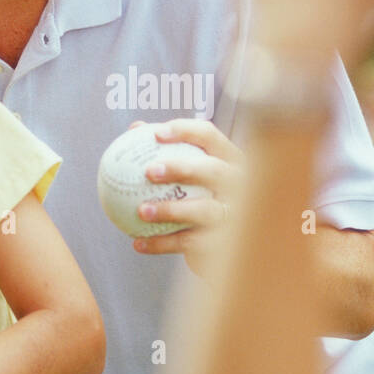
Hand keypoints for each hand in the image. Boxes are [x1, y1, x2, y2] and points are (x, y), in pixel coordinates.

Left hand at [129, 119, 244, 279]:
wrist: (224, 246)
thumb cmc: (201, 198)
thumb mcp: (189, 175)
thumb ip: (167, 151)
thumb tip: (135, 128)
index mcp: (228, 160)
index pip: (210, 136)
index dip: (185, 131)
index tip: (156, 134)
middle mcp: (238, 185)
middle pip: (213, 170)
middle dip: (182, 168)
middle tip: (149, 171)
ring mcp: (233, 214)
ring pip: (203, 210)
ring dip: (170, 210)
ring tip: (141, 211)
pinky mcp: (223, 243)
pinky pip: (189, 242)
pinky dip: (162, 243)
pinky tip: (138, 243)